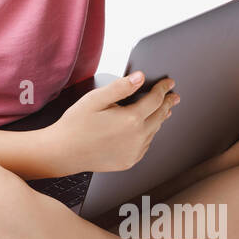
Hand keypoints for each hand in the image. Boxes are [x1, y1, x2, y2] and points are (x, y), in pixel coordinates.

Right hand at [40, 72, 177, 175]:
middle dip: (168, 104)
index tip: (169, 83)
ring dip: (158, 119)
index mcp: (130, 119)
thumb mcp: (95, 99)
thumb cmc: (75, 124)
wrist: (63, 153)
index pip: (155, 100)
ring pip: (154, 132)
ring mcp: (134, 152)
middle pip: (160, 116)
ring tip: (162, 111)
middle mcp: (137, 137)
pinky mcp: (129, 161)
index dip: (163, 89)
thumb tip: (140, 77)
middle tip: (174, 97)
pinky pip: (145, 145)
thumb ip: (120, 87)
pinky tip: (144, 130)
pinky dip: (148, 135)